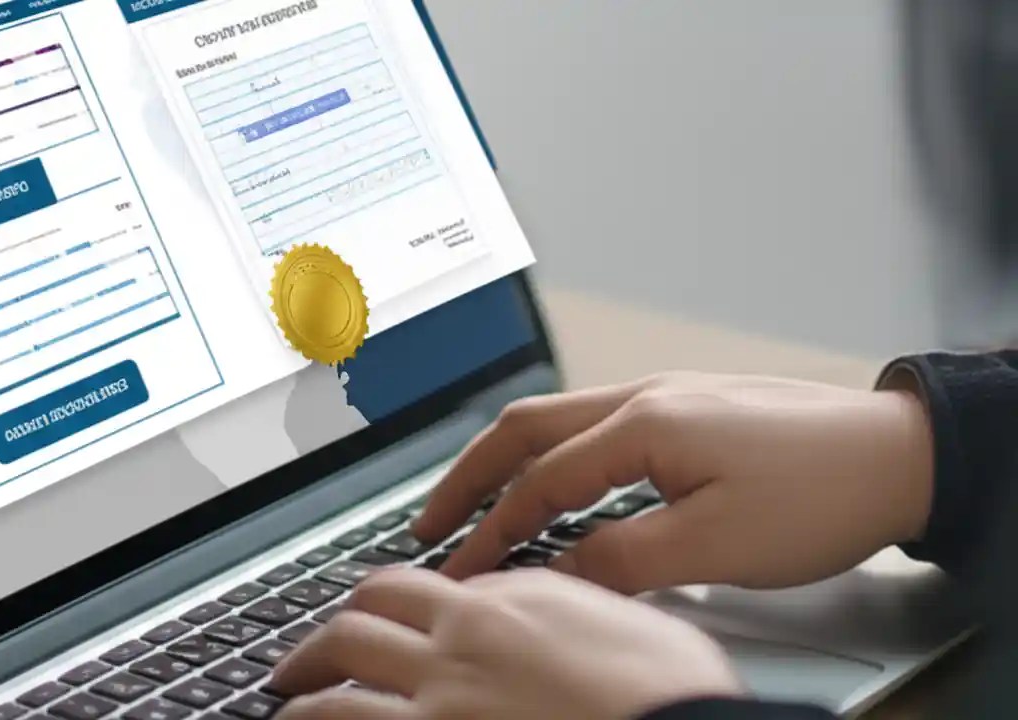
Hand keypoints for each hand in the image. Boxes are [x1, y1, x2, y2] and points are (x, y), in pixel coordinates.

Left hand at [272, 568, 740, 719]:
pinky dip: (313, 716)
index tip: (388, 619)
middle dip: (335, 625)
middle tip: (313, 649)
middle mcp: (468, 634)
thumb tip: (551, 612)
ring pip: (342, 657)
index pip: (435, 585)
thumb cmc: (672, 698)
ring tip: (285, 691)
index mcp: (519, 599)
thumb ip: (574, 610)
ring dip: (303, 672)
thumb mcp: (635, 628)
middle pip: (374, 606)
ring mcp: (441, 689)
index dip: (399, 602)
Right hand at [414, 372, 934, 592]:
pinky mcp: (685, 410)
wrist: (899, 452)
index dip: (495, 532)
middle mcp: (643, 398)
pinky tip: (554, 486)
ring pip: (556, 421)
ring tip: (475, 504)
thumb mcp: (718, 545)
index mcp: (644, 425)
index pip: (541, 484)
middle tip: (429, 522)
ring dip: (507, 463)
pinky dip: (552, 459)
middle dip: (468, 477)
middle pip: (525, 428)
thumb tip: (562, 570)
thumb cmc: (820, 491)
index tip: (462, 570)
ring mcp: (664, 397)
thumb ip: (626, 556)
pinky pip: (592, 427)